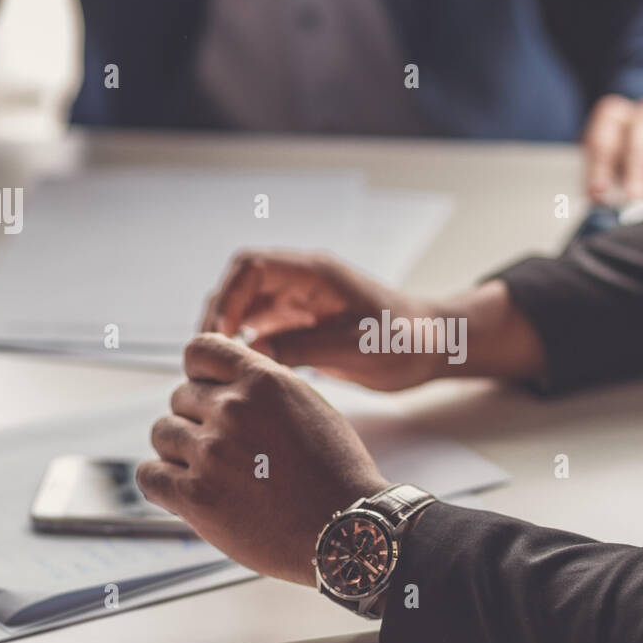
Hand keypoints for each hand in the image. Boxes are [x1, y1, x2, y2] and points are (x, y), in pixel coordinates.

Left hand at [138, 333, 387, 585]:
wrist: (346, 530)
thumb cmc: (335, 473)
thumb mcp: (308, 406)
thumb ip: (264, 388)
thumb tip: (225, 383)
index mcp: (263, 380)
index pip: (199, 350)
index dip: (200, 373)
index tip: (209, 393)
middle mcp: (233, 409)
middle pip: (180, 397)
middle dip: (197, 419)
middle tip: (224, 449)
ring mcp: (211, 453)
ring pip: (162, 434)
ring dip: (180, 451)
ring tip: (211, 473)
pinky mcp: (196, 497)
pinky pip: (150, 476)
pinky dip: (162, 482)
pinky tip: (186, 492)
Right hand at [201, 251, 448, 390]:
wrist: (433, 347)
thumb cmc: (406, 341)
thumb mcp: (357, 348)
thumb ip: (305, 349)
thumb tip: (254, 354)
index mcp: (316, 274)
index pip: (252, 267)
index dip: (228, 297)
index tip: (222, 335)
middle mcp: (303, 283)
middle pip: (241, 285)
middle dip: (219, 316)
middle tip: (209, 356)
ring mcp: (301, 303)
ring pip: (246, 308)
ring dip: (229, 334)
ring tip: (219, 369)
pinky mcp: (303, 326)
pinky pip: (262, 329)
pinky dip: (247, 348)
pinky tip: (243, 375)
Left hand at [584, 94, 642, 205]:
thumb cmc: (626, 169)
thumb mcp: (607, 173)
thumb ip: (603, 185)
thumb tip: (601, 201)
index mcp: (616, 117)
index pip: (606, 131)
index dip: (601, 162)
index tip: (599, 191)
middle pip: (642, 132)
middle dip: (638, 167)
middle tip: (636, 196)